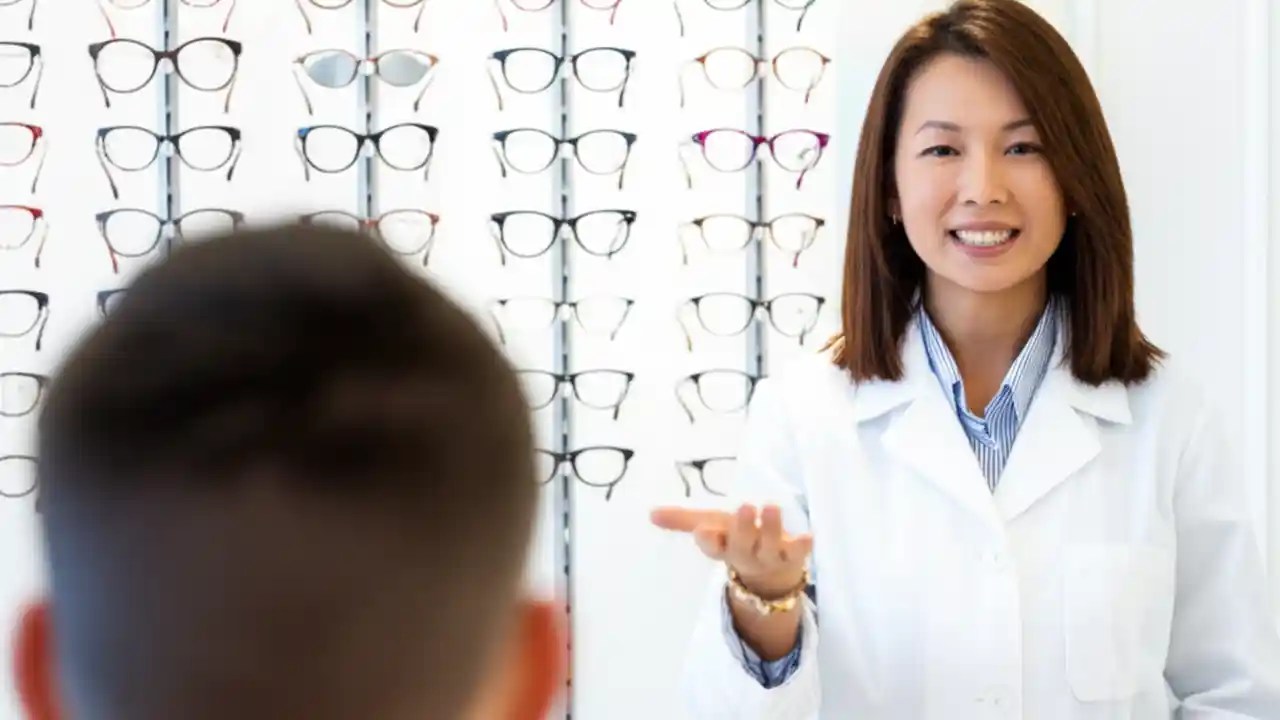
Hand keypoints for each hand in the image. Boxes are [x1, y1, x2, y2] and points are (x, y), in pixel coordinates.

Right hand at [651, 504, 812, 597]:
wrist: (771, 577)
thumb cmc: (737, 541)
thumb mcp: (711, 528)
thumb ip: (683, 521)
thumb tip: (651, 514)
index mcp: (722, 548)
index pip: (711, 547)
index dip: (708, 540)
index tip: (704, 530)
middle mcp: (744, 554)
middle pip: (741, 545)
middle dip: (742, 528)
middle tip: (744, 507)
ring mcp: (769, 557)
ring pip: (768, 546)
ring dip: (769, 528)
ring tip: (770, 508)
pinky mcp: (792, 557)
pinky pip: (797, 553)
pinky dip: (802, 546)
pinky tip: (807, 536)